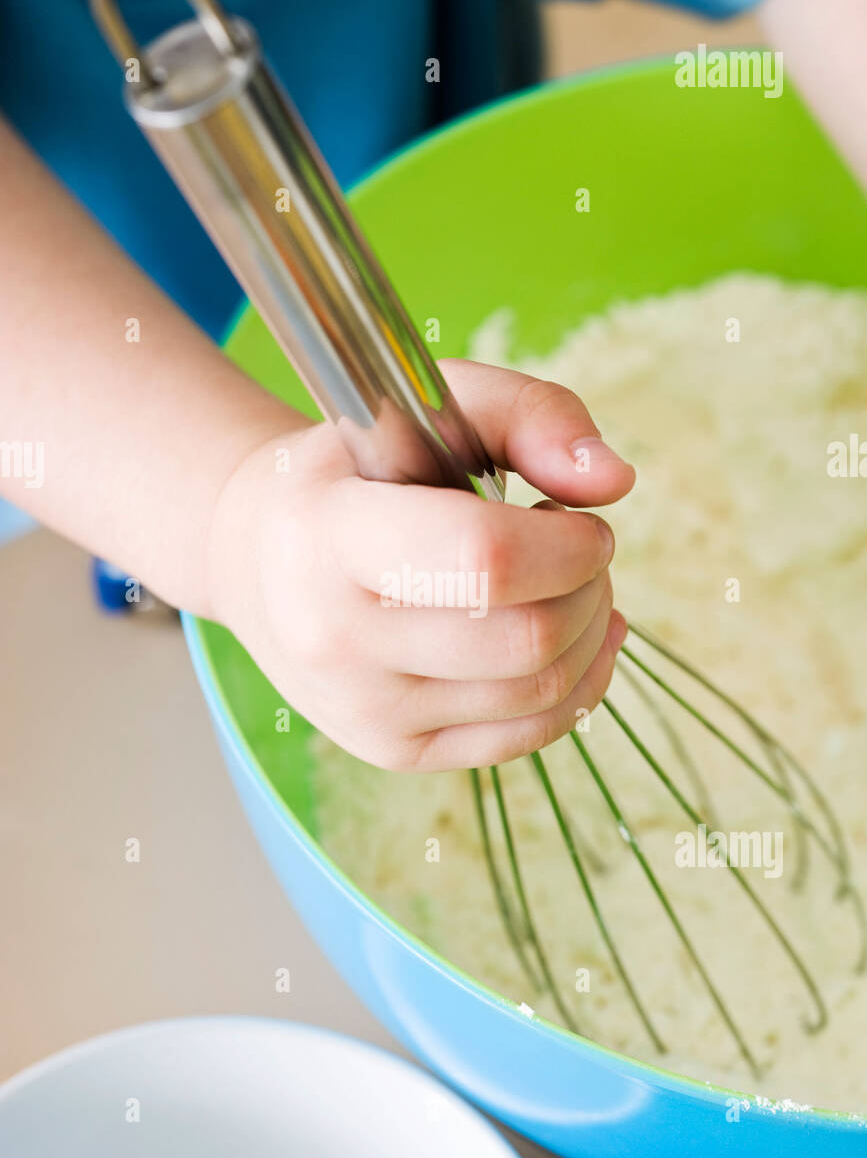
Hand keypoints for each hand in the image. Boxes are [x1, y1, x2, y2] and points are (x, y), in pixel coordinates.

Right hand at [207, 360, 634, 770]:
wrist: (261, 560)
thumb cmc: (360, 472)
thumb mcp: (429, 406)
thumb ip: (530, 413)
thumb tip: (614, 481)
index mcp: (327, 536)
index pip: (481, 559)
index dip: (566, 542)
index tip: (575, 514)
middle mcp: (333, 638)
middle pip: (527, 637)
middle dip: (589, 584)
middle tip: (580, 547)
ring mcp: (363, 709)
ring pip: (541, 690)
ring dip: (591, 629)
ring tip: (569, 584)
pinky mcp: (394, 751)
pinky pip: (528, 735)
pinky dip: (581, 684)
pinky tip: (575, 636)